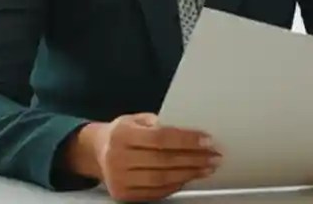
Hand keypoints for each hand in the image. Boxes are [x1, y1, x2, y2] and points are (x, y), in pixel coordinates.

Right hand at [68, 113, 219, 201]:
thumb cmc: (124, 132)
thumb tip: (193, 130)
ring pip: (161, 179)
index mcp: (122, 134)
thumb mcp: (138, 119)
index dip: (186, 140)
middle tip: (214, 156)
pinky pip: (155, 192)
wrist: (98, 151)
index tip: (207, 140)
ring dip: (189, 173)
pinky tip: (189, 177)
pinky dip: (176, 184)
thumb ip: (161, 122)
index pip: (160, 138)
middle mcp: (117, 158)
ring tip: (207, 167)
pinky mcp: (123, 194)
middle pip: (163, 161)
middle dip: (194, 158)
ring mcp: (118, 179)